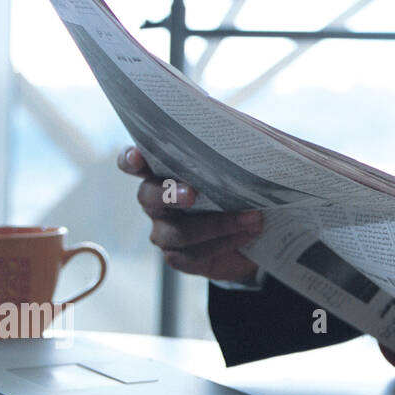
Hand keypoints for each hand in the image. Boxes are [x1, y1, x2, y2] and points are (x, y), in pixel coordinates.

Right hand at [117, 146, 263, 282]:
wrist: (257, 234)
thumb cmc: (242, 190)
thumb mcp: (246, 167)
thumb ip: (244, 149)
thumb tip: (263, 135)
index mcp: (165, 172)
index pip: (135, 163)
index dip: (131, 160)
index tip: (137, 157)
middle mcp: (157, 202)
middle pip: (148, 196)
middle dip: (169, 193)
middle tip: (193, 193)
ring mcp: (165, 232)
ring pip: (178, 232)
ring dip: (218, 224)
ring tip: (253, 217)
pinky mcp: (180, 258)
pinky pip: (195, 254)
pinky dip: (226, 242)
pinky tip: (250, 233)